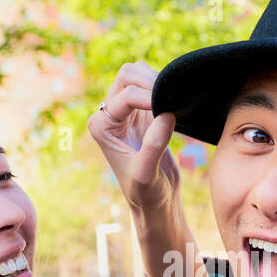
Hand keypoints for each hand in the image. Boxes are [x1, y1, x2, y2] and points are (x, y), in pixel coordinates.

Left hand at [87, 61, 181, 216]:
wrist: (155, 201)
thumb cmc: (146, 193)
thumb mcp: (147, 174)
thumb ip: (153, 146)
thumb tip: (166, 115)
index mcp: (101, 126)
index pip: (126, 95)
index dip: (149, 97)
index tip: (170, 110)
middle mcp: (109, 114)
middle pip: (127, 74)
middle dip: (150, 81)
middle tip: (172, 99)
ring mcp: (125, 111)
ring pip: (138, 74)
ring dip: (157, 81)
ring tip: (174, 103)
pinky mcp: (143, 112)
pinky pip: (151, 85)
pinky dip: (163, 88)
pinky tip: (175, 104)